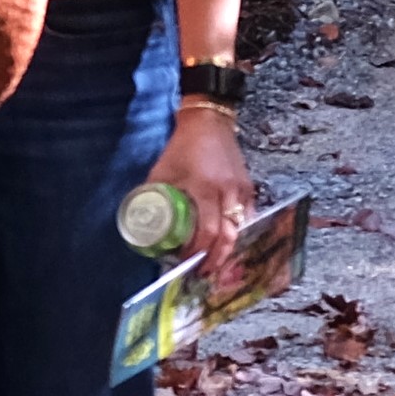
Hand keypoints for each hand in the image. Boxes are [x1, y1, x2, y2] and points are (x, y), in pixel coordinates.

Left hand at [149, 104, 254, 270]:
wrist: (208, 122)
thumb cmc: (181, 147)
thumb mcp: (162, 171)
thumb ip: (156, 197)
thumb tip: (146, 224)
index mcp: (204, 188)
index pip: (206, 231)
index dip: (197, 251)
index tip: (187, 261)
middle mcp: (227, 192)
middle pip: (228, 236)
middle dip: (217, 259)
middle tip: (205, 273)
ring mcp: (241, 190)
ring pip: (241, 229)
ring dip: (229, 249)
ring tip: (216, 263)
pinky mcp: (248, 187)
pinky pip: (247, 217)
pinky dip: (239, 232)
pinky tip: (229, 243)